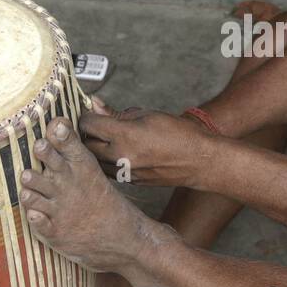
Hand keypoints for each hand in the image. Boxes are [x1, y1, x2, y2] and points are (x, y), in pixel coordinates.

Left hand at [20, 118, 180, 286]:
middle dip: (44, 153)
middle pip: (51, 164)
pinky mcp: (56, 234)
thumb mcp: (95, 177)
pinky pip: (38, 223)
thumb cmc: (108, 207)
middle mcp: (71, 187)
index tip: (56, 124)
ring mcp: (62, 211)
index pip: (69, 145)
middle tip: (40, 146)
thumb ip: (72, 155)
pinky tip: (32, 213)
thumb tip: (56, 124)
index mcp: (84, 170)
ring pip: (35, 193)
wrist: (127, 242)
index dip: (60, 133)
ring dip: (30, 186)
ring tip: (27, 179)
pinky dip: (34, 217)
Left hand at [78, 98, 215, 186]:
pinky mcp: (130, 182)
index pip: (88, 124)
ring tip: (108, 139)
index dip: (87, 115)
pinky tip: (119, 152)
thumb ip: (117, 113)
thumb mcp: (148, 115)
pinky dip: (109, 161)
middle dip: (88, 133)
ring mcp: (124, 172)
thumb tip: (95, 104)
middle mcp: (120, 157)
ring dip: (96, 150)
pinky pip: (110, 171)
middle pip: (87, 145)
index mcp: (123, 136)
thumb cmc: (178, 133)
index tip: (91, 112)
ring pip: (95, 161)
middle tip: (96, 124)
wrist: (199, 161)